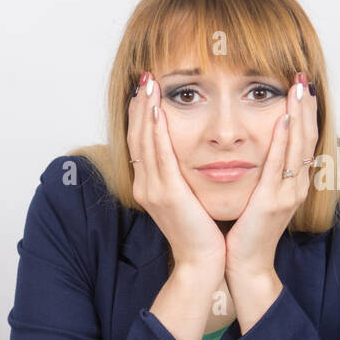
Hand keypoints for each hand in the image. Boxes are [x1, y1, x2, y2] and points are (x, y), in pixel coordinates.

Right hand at [128, 72, 225, 279]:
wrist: (203, 262)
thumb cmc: (202, 232)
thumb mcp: (188, 200)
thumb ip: (182, 178)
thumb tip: (188, 157)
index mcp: (150, 186)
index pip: (141, 142)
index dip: (141, 114)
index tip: (146, 90)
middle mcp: (146, 186)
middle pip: (137, 137)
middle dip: (140, 106)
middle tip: (144, 77)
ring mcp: (154, 190)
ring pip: (145, 142)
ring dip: (146, 111)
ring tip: (149, 85)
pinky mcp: (167, 194)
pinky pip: (160, 156)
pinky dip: (157, 131)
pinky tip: (160, 111)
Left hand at [224, 73, 317, 281]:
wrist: (243, 266)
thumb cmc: (245, 233)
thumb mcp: (257, 199)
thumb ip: (262, 177)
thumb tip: (256, 153)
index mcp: (291, 184)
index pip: (303, 140)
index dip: (304, 113)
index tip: (300, 87)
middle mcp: (295, 187)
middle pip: (307, 137)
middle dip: (305, 106)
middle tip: (302, 77)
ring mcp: (286, 195)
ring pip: (299, 147)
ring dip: (299, 115)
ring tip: (298, 88)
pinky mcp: (271, 203)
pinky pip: (279, 167)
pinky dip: (283, 142)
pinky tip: (283, 121)